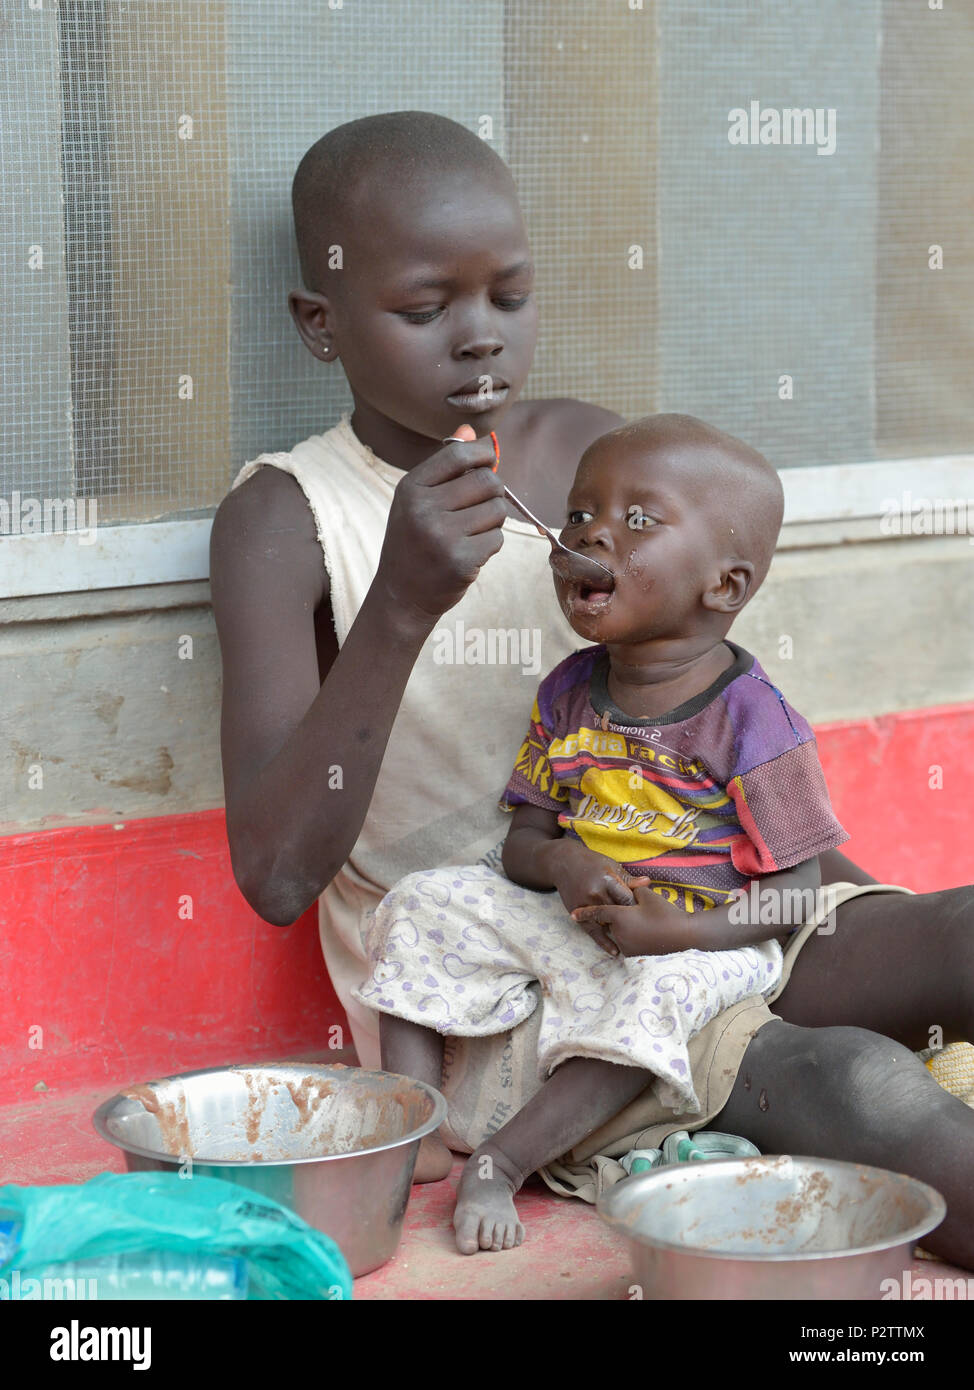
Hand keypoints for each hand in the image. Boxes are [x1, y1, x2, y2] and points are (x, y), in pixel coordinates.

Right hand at [375, 423, 507, 628]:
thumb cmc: (414, 541)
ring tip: (471, 533)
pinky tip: (470, 553)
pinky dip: (490, 545)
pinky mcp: (460, 561)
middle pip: (487, 481)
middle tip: (481, 507)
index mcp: (411, 488)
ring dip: (492, 521)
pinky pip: (497, 539)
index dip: (483, 455)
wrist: (401, 595)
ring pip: (497, 510)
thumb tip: (470, 429)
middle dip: (493, 492)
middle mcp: (423, 509)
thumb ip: (445, 466)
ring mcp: (441, 536)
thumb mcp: (417, 500)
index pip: (459, 454)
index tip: (487, 464)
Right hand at [540, 840, 649, 951]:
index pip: (628, 899)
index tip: (650, 918)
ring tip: (636, 945)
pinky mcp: (577, 913)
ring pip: (607, 924)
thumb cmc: (592, 863)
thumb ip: (628, 878)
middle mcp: (596, 893)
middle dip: (631, 922)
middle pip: (619, 913)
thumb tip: (648, 882)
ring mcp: (586, 904)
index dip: (639, 909)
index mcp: (607, 880)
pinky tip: (615, 952)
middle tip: (646, 933)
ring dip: (620, 933)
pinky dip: (604, 942)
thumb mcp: (611, 866)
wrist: (564, 863)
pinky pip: (593, 931)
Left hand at [571, 884, 692, 956]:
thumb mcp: (648, 896)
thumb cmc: (665, 913)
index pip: (597, 913)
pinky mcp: (634, 954)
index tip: (572, 914)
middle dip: (615, 915)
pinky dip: (630, 936)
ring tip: (643, 921)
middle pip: (610, 922)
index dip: (585, 913)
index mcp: (619, 917)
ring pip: (618, 932)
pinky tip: (645, 931)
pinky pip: (626, 942)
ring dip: (623, 926)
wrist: (684, 936)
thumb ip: (632, 891)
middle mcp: (618, 933)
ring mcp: (626, 946)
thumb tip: (626, 888)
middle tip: (632, 910)